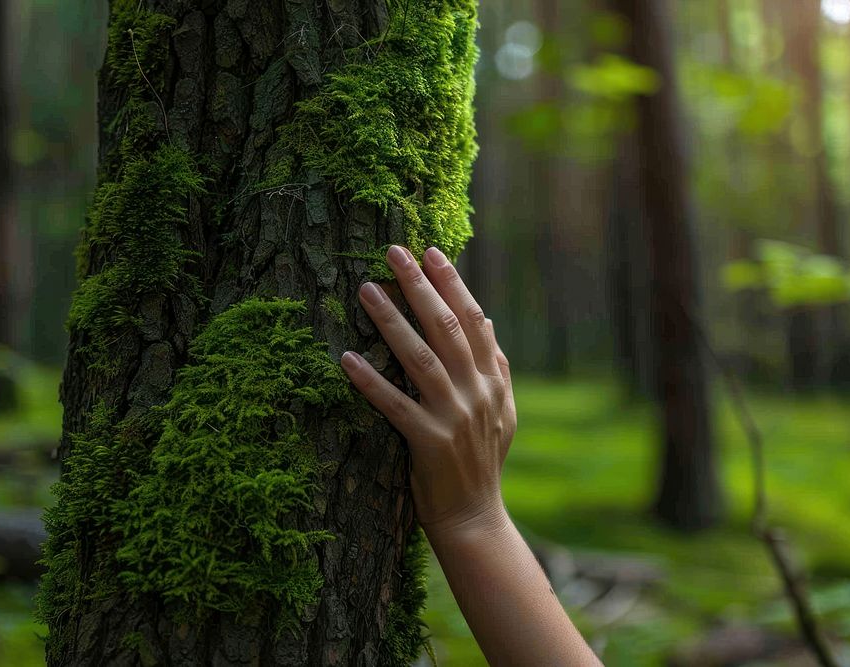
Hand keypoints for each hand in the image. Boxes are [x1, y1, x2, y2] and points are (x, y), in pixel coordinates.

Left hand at [340, 246, 515, 537]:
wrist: (475, 516)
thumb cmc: (481, 461)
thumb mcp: (502, 411)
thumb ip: (496, 366)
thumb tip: (488, 320)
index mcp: (492, 381)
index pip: (473, 321)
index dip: (453, 284)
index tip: (431, 253)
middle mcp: (476, 392)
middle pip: (447, 328)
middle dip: (420, 286)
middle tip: (394, 252)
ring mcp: (453, 417)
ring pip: (420, 359)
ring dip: (392, 321)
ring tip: (366, 289)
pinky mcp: (428, 442)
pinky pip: (394, 406)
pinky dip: (370, 381)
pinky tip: (347, 358)